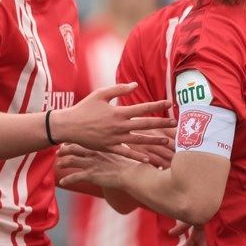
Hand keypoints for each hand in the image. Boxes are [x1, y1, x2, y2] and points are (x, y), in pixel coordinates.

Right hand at [51, 83, 175, 161]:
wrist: (69, 125)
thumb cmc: (84, 107)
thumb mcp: (100, 94)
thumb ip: (118, 89)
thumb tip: (135, 85)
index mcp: (118, 112)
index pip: (142, 108)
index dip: (157, 105)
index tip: (169, 104)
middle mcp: (119, 126)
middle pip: (145, 125)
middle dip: (162, 124)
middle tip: (176, 124)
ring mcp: (115, 138)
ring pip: (139, 140)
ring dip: (154, 141)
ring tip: (167, 141)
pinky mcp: (109, 147)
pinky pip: (126, 153)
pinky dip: (137, 157)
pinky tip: (148, 160)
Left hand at [56, 143, 142, 189]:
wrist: (131, 173)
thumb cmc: (129, 162)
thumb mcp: (122, 148)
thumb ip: (116, 144)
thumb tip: (119, 139)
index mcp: (99, 145)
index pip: (82, 140)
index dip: (73, 141)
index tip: (67, 142)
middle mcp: (93, 152)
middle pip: (73, 148)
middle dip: (64, 150)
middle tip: (58, 152)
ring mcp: (91, 163)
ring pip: (71, 160)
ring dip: (63, 163)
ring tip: (59, 165)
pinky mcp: (91, 175)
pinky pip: (75, 177)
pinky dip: (67, 179)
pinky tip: (62, 182)